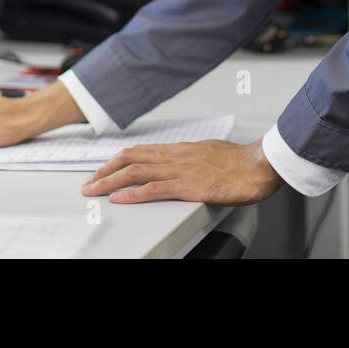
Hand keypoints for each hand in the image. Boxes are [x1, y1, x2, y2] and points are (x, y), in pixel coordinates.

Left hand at [81, 138, 283, 205]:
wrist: (259, 164)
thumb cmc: (243, 161)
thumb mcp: (213, 152)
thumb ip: (197, 157)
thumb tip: (190, 162)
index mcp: (181, 149)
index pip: (141, 151)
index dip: (118, 160)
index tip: (104, 168)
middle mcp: (176, 156)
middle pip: (131, 158)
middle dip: (106, 170)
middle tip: (89, 182)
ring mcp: (180, 169)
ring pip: (136, 172)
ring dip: (110, 181)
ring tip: (94, 190)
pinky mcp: (188, 185)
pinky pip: (153, 189)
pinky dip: (132, 194)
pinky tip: (119, 199)